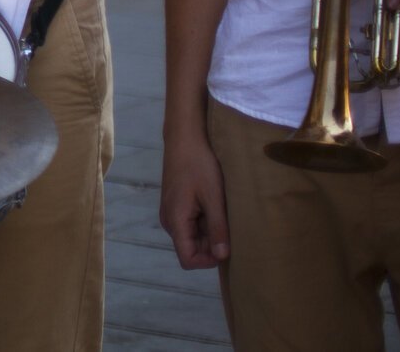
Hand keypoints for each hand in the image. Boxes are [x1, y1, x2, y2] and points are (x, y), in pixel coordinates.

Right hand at [159, 124, 230, 268]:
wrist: (184, 138)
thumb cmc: (199, 166)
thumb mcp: (213, 198)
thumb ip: (217, 228)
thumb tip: (222, 257)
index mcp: (175, 221)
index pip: (188, 259)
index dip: (208, 261)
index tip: (227, 247)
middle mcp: (169, 221)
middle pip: (191, 249)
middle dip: (212, 246)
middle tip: (230, 228)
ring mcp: (171, 212)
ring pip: (192, 236)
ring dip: (210, 233)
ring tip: (224, 216)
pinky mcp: (176, 204)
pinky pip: (191, 224)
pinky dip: (205, 222)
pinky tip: (216, 207)